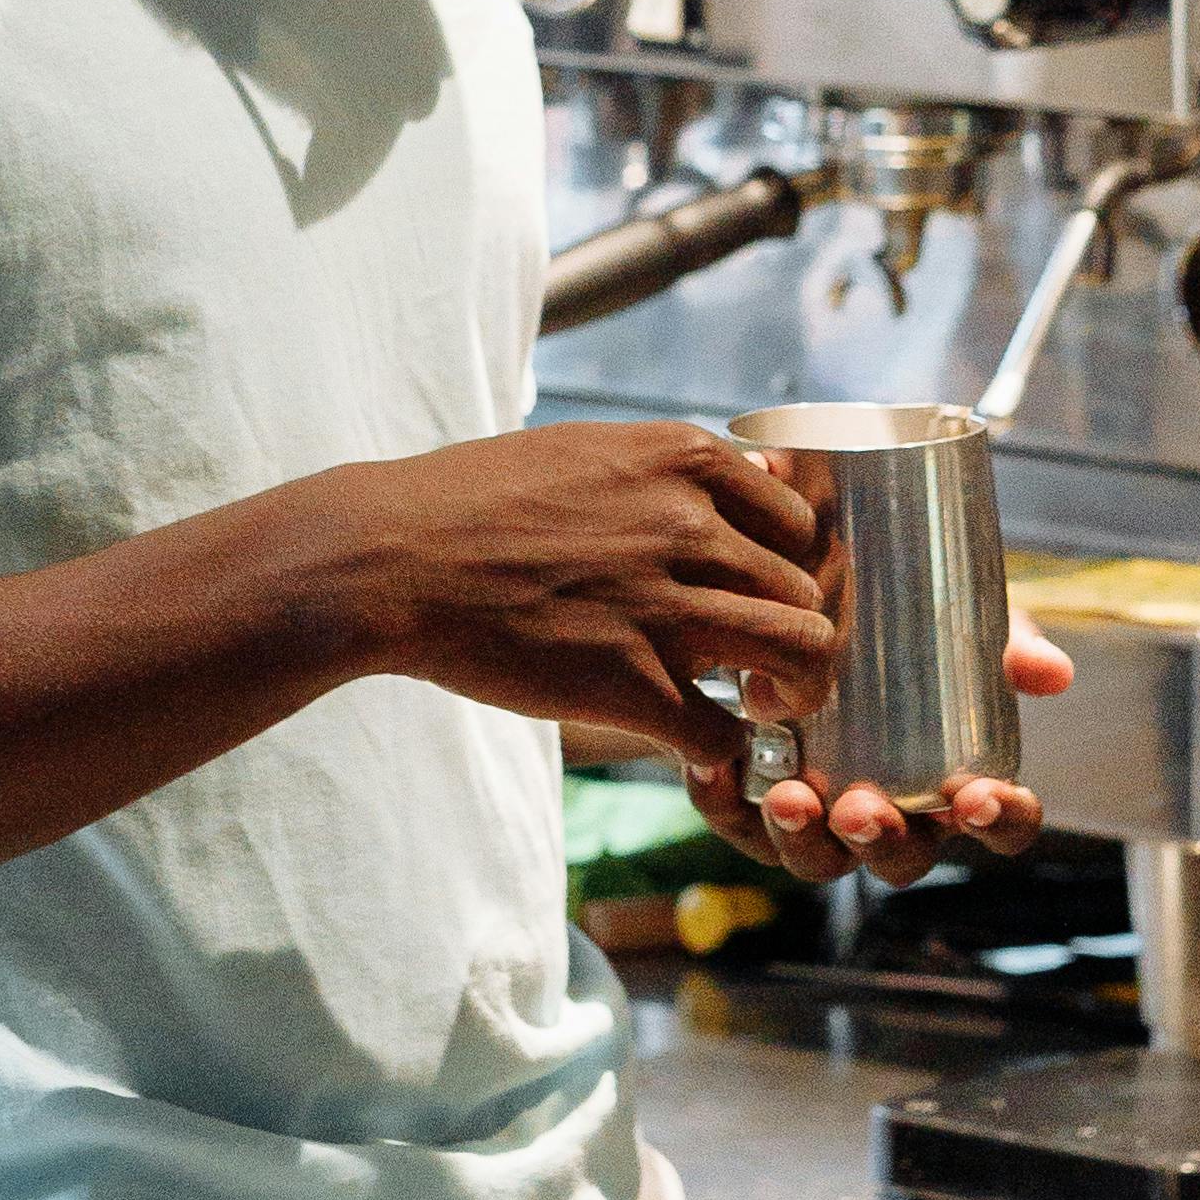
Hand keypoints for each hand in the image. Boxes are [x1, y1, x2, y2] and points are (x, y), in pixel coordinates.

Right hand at [333, 421, 836, 761]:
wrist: (390, 557)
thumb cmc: (473, 501)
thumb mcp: (587, 449)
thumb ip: (670, 468)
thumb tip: (748, 480)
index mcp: (682, 460)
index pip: (799, 520)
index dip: (792, 567)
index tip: (763, 595)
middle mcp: (689, 525)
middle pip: (809, 592)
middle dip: (797, 634)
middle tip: (764, 662)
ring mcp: (664, 605)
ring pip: (801, 654)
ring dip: (791, 690)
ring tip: (757, 703)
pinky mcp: (629, 682)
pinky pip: (723, 734)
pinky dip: (719, 751)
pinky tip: (688, 743)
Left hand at [677, 621, 1075, 896]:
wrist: (802, 601)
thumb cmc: (899, 629)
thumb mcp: (954, 626)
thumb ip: (1003, 643)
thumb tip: (1054, 672)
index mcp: (955, 784)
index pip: (1001, 827)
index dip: (1001, 823)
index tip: (981, 797)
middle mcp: (892, 815)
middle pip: (900, 859)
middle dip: (883, 841)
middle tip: (865, 808)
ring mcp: (820, 818)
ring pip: (818, 859)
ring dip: (805, 837)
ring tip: (789, 795)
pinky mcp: (750, 803)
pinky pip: (736, 823)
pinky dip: (725, 801)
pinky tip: (714, 765)